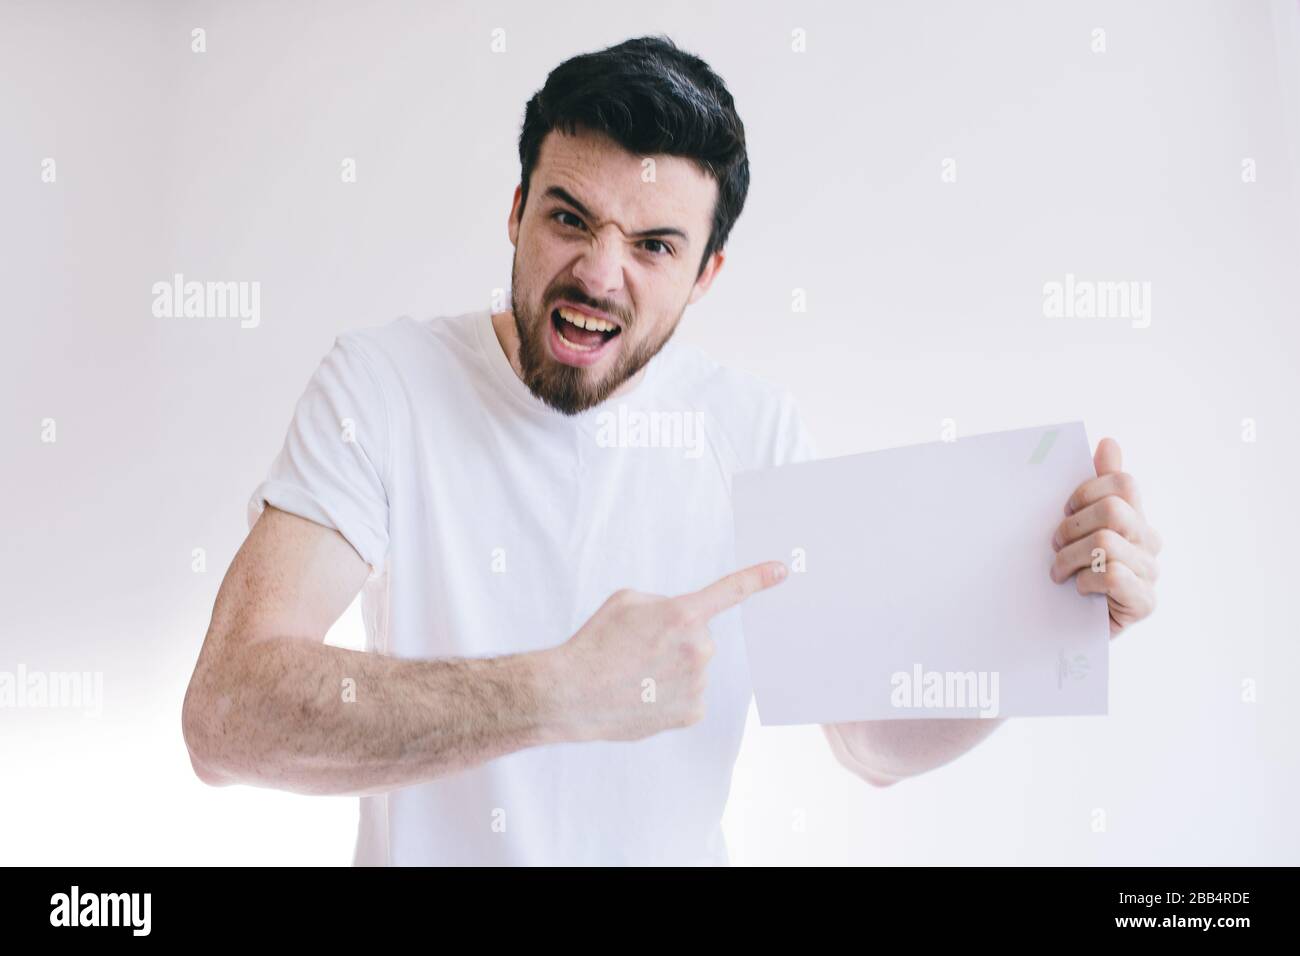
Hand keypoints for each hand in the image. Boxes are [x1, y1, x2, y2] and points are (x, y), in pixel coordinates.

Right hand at [552, 561, 788, 741]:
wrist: (573, 693)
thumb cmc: (596, 642)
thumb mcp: (627, 600)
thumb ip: (664, 602)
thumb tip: (682, 620)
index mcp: (683, 614)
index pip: (730, 591)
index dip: (758, 578)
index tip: (782, 570)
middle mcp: (698, 648)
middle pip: (698, 636)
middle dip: (675, 639)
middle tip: (639, 650)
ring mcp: (698, 684)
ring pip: (693, 667)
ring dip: (671, 668)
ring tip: (636, 674)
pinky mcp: (693, 712)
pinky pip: (690, 695)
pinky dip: (670, 693)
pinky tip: (645, 694)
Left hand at [1049, 437, 1161, 636]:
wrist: (1067, 625)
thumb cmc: (1072, 570)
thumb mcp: (1077, 525)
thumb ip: (1096, 485)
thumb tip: (1109, 443)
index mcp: (1136, 517)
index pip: (1122, 483)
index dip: (1084, 492)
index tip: (1064, 511)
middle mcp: (1150, 541)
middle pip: (1113, 510)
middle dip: (1071, 527)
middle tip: (1055, 546)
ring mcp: (1150, 572)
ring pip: (1105, 543)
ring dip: (1070, 559)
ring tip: (1059, 572)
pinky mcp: (1145, 603)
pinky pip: (1111, 575)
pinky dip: (1085, 581)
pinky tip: (1079, 590)